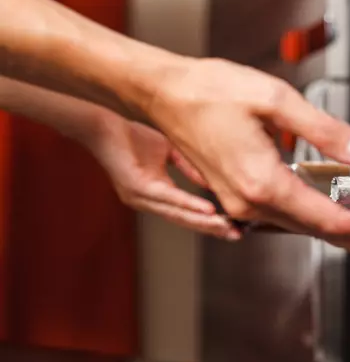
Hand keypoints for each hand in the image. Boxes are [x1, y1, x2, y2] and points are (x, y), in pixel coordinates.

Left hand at [86, 114, 241, 240]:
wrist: (103, 125)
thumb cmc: (132, 136)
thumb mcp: (169, 152)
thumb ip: (188, 168)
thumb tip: (211, 181)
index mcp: (155, 194)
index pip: (185, 213)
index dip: (208, 221)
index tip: (232, 227)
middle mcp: (147, 201)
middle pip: (184, 220)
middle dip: (211, 229)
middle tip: (235, 236)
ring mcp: (140, 197)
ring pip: (177, 215)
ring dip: (204, 223)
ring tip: (225, 227)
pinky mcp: (136, 187)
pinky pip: (168, 198)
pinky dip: (189, 205)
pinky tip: (207, 210)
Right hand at [146, 58, 349, 265]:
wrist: (163, 93)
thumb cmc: (207, 92)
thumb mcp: (275, 100)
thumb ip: (324, 129)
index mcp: (261, 182)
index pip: (328, 218)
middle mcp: (249, 202)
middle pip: (319, 232)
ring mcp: (240, 203)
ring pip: (302, 228)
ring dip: (341, 236)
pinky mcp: (237, 196)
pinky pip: (285, 217)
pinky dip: (315, 222)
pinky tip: (331, 220)